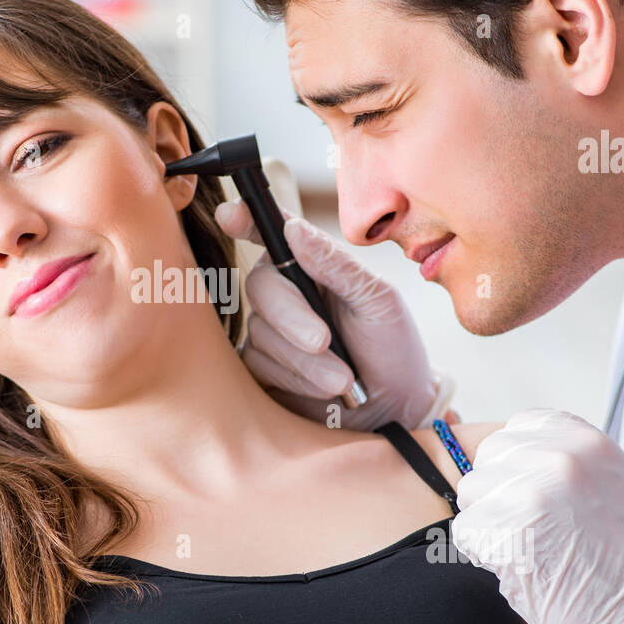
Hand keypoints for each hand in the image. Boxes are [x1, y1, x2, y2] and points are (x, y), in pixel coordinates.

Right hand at [215, 197, 448, 431]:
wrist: (393, 407)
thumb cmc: (391, 346)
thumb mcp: (377, 300)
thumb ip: (337, 265)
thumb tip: (293, 229)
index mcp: (310, 263)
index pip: (272, 232)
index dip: (246, 220)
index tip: (230, 215)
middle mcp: (283, 291)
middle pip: (261, 286)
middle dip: (292, 317)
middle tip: (324, 341)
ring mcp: (269, 329)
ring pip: (263, 333)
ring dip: (305, 359)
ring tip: (342, 379)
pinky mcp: (261, 367)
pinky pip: (260, 365)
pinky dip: (297, 378)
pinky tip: (325, 389)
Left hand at [451, 408, 623, 623]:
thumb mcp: (608, 485)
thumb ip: (561, 464)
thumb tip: (506, 462)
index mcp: (587, 440)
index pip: (519, 427)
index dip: (517, 463)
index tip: (535, 492)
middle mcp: (560, 457)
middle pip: (489, 456)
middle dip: (498, 491)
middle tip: (531, 527)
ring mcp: (534, 492)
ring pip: (471, 492)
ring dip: (488, 522)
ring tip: (529, 548)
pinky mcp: (510, 531)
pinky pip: (466, 531)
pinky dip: (482, 554)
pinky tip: (520, 568)